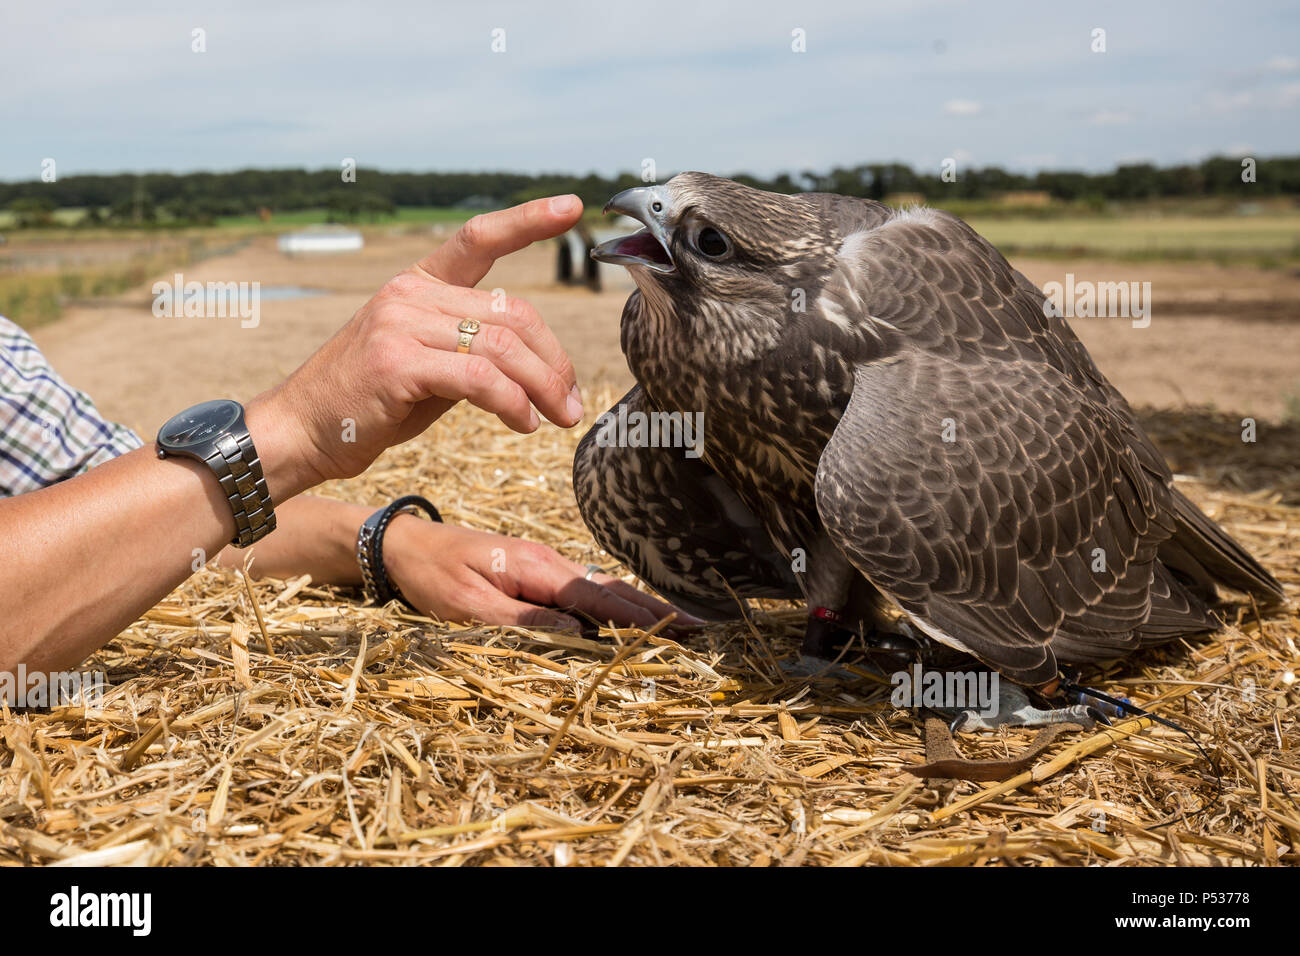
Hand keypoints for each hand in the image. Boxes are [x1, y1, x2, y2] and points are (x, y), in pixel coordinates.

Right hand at [248, 195, 585, 498]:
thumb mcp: (427, 368)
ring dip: (542, 387)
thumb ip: (472, 352)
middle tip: (571, 403)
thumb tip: (536, 366)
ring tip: (558, 417)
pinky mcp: (397, 362)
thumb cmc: (367, 405)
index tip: (571, 205)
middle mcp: (409, 293)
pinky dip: (512, 403)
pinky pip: (480, 379)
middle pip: (512, 313)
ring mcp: (400, 324)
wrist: (300, 433)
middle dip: (554, 362)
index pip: (478, 238)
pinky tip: (523, 423)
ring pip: (502, 347)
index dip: (527, 219)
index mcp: (418, 284)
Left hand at [383, 518, 700, 630]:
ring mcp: (542, 566)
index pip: (599, 597)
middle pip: (611, 589)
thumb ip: (522, 620)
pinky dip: (611, 601)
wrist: (402, 544)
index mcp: (536, 568)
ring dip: (637, 607)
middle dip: (654, 610)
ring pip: (600, 587)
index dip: (642, 615)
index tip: (682, 626)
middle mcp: (547, 562)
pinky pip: (582, 588)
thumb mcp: (468, 606)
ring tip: (674, 623)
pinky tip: (626, 612)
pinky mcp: (533, 572)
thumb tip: (576, 632)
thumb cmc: (430, 575)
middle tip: (697, 628)